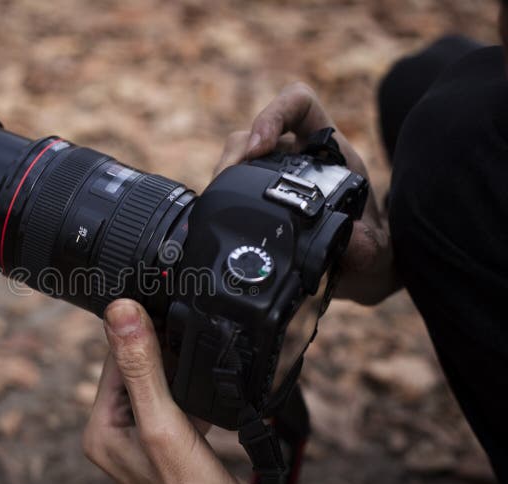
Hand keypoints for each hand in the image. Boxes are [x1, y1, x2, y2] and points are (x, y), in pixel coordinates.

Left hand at [82, 299, 279, 483]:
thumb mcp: (163, 424)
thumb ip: (141, 368)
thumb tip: (120, 312)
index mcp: (102, 430)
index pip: (113, 360)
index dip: (137, 331)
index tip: (160, 306)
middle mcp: (119, 434)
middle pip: (138, 369)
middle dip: (164, 353)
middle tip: (189, 338)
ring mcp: (148, 440)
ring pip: (163, 384)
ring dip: (183, 373)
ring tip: (202, 371)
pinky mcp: (176, 444)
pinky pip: (183, 403)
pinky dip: (198, 394)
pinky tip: (212, 395)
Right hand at [213, 82, 398, 304]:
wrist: (358, 274)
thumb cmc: (368, 251)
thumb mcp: (375, 251)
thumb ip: (369, 247)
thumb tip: (353, 242)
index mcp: (327, 152)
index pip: (299, 105)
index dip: (275, 113)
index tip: (260, 146)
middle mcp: (295, 158)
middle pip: (254, 135)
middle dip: (235, 154)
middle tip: (225, 181)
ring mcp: (271, 179)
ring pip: (235, 159)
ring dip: (221, 175)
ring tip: (215, 200)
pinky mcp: (254, 202)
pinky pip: (228, 188)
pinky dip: (218, 197)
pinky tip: (212, 215)